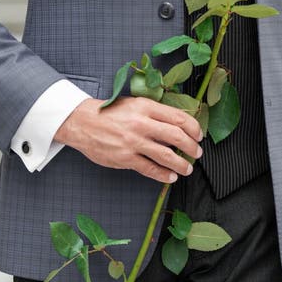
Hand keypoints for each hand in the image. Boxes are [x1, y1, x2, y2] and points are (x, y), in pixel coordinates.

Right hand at [54, 97, 202, 183]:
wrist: (83, 122)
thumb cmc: (109, 113)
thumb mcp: (134, 104)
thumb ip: (155, 112)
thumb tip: (179, 122)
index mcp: (146, 107)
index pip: (178, 117)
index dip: (194, 128)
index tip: (199, 135)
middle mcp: (142, 124)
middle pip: (177, 136)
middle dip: (192, 147)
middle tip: (197, 152)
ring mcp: (134, 142)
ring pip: (166, 155)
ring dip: (181, 164)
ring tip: (187, 168)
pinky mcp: (125, 158)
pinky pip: (150, 169)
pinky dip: (163, 175)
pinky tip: (170, 177)